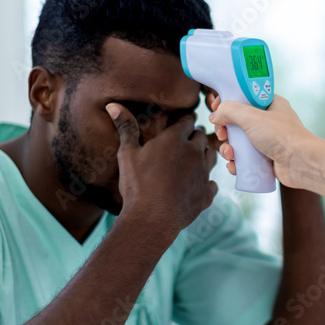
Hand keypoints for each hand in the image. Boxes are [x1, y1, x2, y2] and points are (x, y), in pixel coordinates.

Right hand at [106, 102, 217, 239]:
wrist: (151, 219)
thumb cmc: (137, 185)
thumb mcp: (127, 154)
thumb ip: (126, 127)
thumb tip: (112, 105)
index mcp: (175, 139)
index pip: (188, 120)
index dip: (185, 120)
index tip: (182, 121)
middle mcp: (194, 152)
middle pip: (202, 136)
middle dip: (195, 135)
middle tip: (187, 140)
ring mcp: (204, 173)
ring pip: (212, 155)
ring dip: (204, 154)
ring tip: (193, 159)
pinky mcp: (207, 193)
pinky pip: (212, 183)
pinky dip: (205, 183)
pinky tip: (197, 186)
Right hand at [207, 94, 317, 188]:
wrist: (301, 163)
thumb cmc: (281, 136)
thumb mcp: (252, 117)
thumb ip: (230, 111)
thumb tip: (215, 115)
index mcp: (270, 104)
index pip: (243, 97)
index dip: (228, 103)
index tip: (216, 109)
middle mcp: (268, 121)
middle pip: (237, 122)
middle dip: (225, 130)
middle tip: (222, 135)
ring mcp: (267, 141)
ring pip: (239, 142)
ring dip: (229, 149)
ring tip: (230, 155)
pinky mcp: (266, 159)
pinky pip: (245, 158)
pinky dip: (237, 162)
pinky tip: (234, 166)